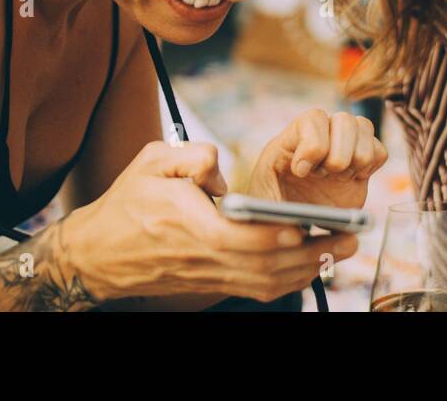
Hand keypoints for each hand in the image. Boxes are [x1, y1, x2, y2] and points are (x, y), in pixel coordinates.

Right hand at [66, 141, 357, 303]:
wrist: (96, 254)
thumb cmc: (127, 203)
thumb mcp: (151, 163)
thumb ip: (190, 156)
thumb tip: (218, 166)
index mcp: (189, 224)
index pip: (238, 238)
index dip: (272, 235)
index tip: (302, 224)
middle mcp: (204, 256)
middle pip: (264, 264)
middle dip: (311, 252)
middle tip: (350, 236)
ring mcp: (209, 276)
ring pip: (265, 282)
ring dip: (307, 269)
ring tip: (341, 248)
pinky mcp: (212, 284)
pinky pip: (256, 289)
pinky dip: (288, 281)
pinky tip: (311, 265)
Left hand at [248, 108, 387, 210]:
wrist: (289, 221)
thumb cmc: (273, 210)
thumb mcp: (267, 206)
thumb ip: (279, 213)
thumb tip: (307, 231)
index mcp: (291, 137)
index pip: (313, 119)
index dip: (312, 146)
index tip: (301, 173)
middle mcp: (320, 134)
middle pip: (345, 120)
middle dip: (338, 155)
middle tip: (325, 177)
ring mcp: (343, 145)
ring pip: (365, 128)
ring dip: (356, 159)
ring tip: (338, 179)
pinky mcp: (362, 162)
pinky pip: (380, 150)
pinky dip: (371, 166)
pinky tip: (353, 180)